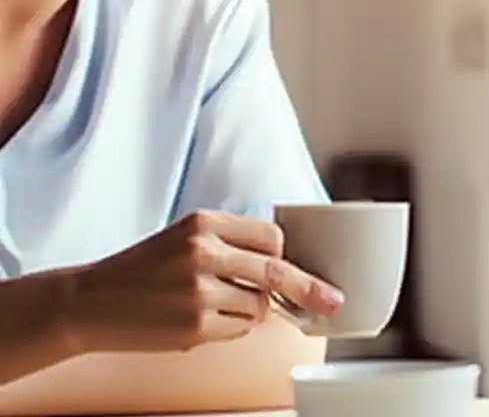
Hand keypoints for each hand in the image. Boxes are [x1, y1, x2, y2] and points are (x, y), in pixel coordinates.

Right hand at [62, 210, 343, 352]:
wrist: (89, 302)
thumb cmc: (144, 270)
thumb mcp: (185, 239)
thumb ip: (231, 244)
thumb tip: (286, 264)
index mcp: (204, 224)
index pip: (271, 236)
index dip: (284, 253)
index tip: (299, 263)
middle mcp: (203, 253)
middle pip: (278, 271)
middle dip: (309, 288)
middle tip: (332, 300)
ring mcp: (199, 292)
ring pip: (260, 306)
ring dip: (251, 310)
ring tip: (213, 305)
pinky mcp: (194, 327)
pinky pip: (239, 330)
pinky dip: (232, 329)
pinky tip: (200, 320)